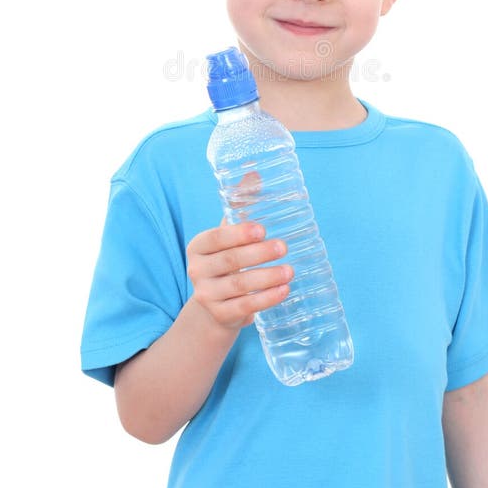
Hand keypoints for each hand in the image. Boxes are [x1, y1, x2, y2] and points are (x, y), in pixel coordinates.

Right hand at [186, 173, 293, 330]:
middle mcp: (196, 270)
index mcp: (197, 246)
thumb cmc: (226, 259)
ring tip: (290, 271)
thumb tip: (254, 171)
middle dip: (258, 254)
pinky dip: (266, 299)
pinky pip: (244, 307)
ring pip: (238, 285)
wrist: (215, 305)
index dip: (238, 234)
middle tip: (284, 247)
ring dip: (266, 278)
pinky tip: (284, 291)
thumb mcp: (229, 233)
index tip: (262, 229)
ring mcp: (206, 295)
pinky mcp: (220, 315)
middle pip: (229, 261)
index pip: (215, 238)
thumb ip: (241, 204)